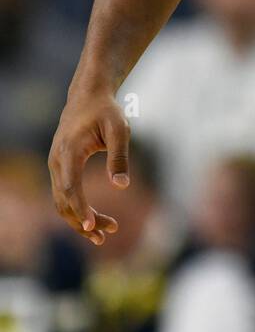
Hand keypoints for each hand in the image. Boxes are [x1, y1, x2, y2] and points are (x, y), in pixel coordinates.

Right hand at [48, 89, 129, 243]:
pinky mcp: (59, 168)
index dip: (80, 208)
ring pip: (61, 201)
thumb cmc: (106, 112)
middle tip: (110, 232)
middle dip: (84, 220)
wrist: (87, 97)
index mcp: (69, 151)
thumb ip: (119, 156)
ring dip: (79, 220)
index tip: (91, 226)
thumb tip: (122, 185)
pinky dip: (76, 210)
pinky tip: (94, 220)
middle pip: (65, 200)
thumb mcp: (119, 129)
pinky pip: (63, 195)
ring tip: (104, 234)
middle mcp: (57, 160)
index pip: (71, 187)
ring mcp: (55, 165)